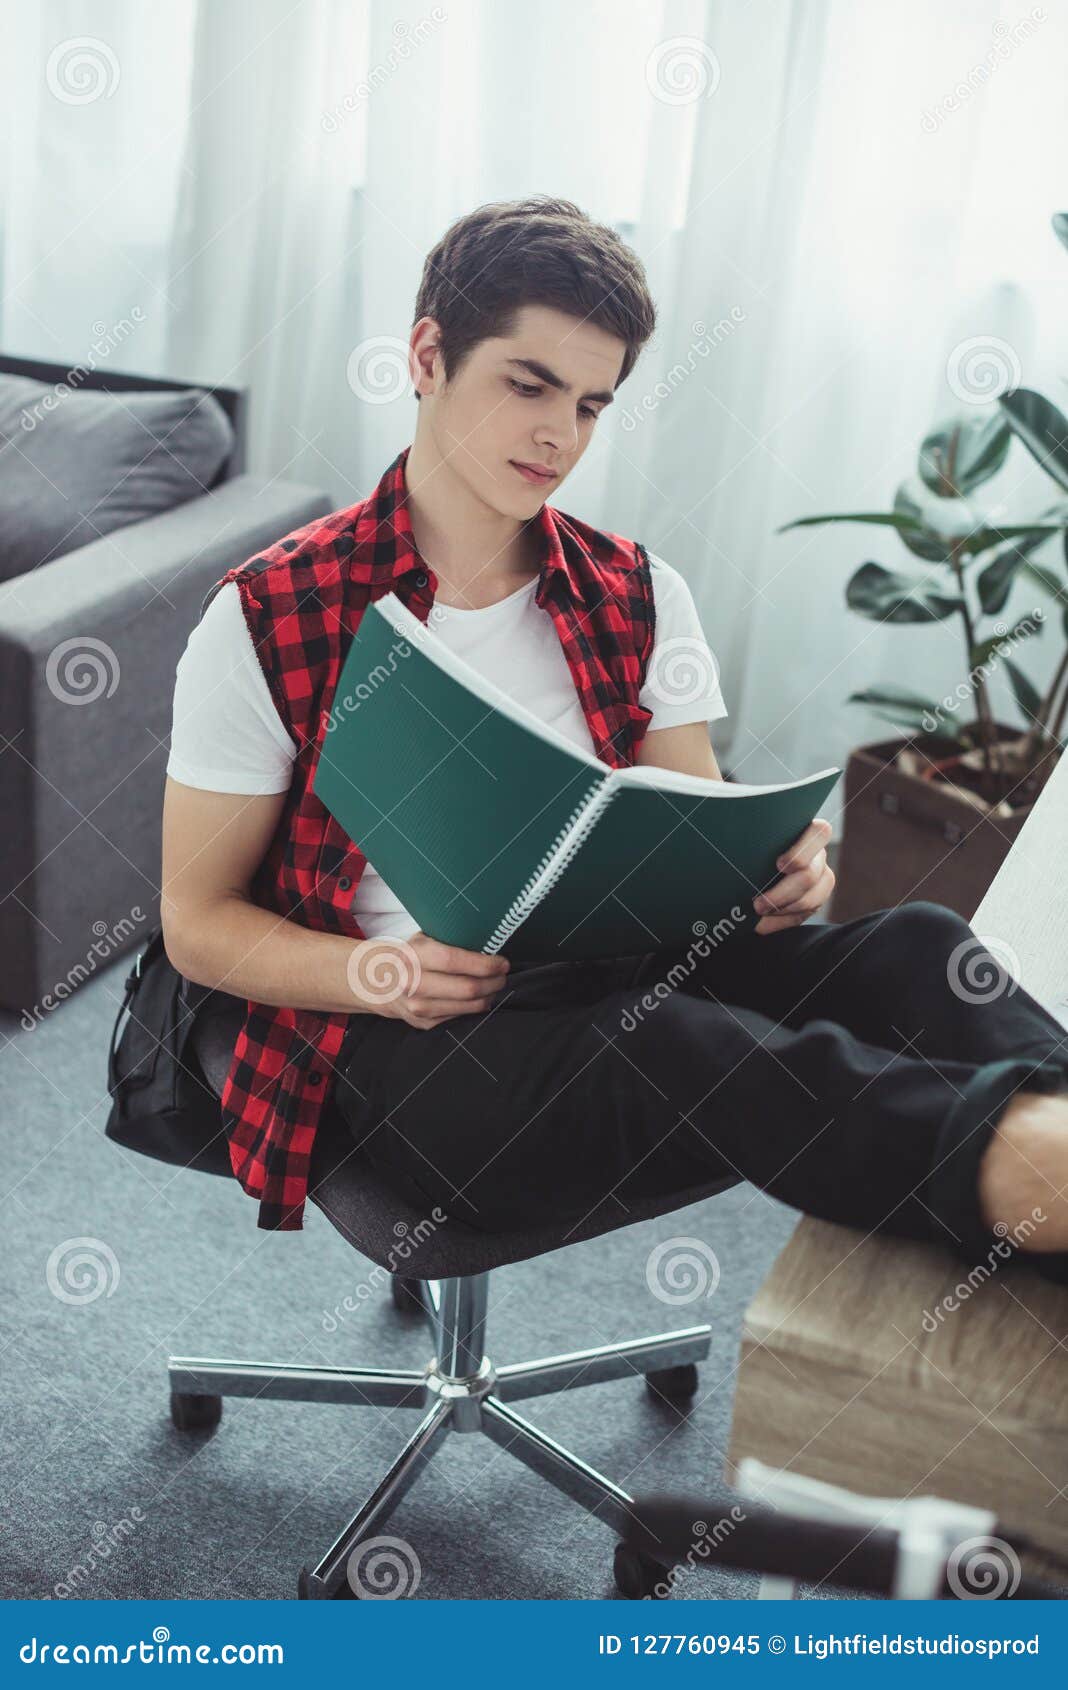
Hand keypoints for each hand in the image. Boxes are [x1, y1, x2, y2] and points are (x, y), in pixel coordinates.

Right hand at [352, 931, 510, 1028]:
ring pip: (467, 1006)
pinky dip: (474, 1007)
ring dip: (489, 996)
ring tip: (495, 986)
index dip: (485, 963)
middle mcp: (412, 983)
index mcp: (413, 956)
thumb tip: (491, 941)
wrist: (379, 981)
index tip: (502, 962)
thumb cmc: (412, 955)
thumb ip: (450, 940)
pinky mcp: (423, 1023)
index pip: (454, 961)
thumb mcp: (424, 938)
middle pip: (466, 988)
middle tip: (503, 975)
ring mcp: (417, 1007)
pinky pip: (460, 1016)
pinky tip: (478, 997)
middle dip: (494, 982)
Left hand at [752, 818, 834, 934]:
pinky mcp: (815, 901)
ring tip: (758, 912)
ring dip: (781, 910)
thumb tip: (737, 844)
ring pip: (810, 899)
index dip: (802, 851)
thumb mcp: (754, 841)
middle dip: (782, 893)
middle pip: (809, 875)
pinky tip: (763, 922)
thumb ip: (755, 840)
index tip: (779, 865)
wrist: (746, 870)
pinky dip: (781, 921)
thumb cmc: (749, 851)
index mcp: (806, 833)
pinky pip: (804, 915)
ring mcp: (820, 880)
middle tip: (758, 903)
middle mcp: (817, 856)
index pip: (820, 832)